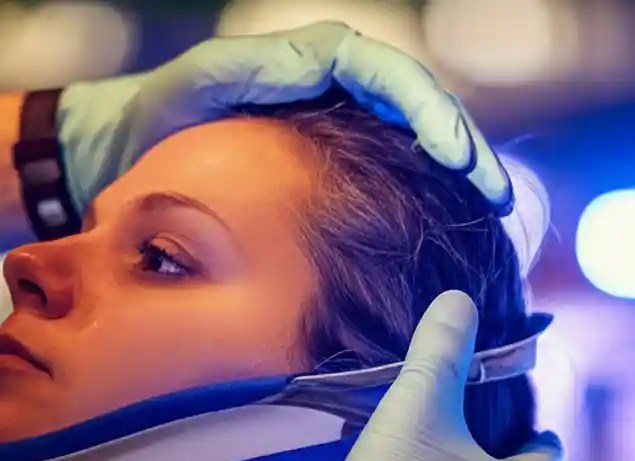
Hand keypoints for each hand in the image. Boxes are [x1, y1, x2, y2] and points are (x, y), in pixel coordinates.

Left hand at [55, 21, 510, 213]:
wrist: (136, 146)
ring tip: (491, 213)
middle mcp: (342, 85)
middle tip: (497, 196)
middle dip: (466, 148)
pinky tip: (449, 226)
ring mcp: (344, 124)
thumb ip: (260, 67)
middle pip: (422, 108)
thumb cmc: (166, 112)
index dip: (433, 113)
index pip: (394, 77)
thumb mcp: (206, 78)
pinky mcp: (339, 162)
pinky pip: (395, 171)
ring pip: (418, 142)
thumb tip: (323, 65)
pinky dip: (428, 195)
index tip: (456, 158)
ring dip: (460, 173)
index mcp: (319, 60)